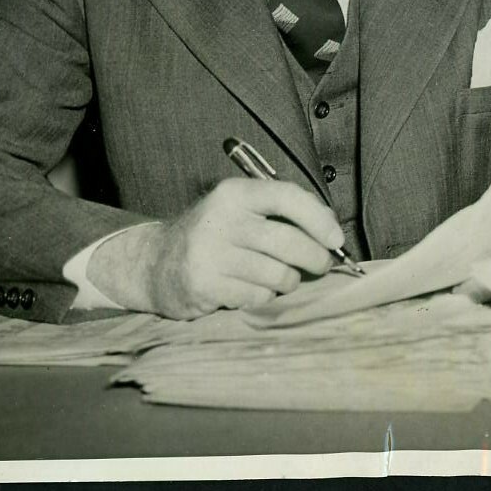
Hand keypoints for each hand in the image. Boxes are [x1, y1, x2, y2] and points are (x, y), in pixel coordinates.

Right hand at [86, 178, 345, 318]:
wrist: (154, 263)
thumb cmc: (214, 236)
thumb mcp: (240, 211)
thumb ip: (281, 215)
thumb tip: (331, 234)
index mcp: (235, 193)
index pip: (286, 196)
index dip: (319, 218)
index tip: (336, 239)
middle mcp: (221, 219)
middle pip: (288, 242)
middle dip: (315, 258)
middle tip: (321, 265)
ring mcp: (210, 254)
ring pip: (278, 275)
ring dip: (289, 281)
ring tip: (281, 278)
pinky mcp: (204, 285)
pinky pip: (258, 297)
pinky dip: (264, 297)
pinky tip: (251, 289)